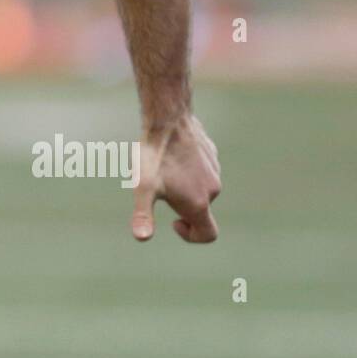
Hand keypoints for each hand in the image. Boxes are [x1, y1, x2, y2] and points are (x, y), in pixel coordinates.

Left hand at [131, 113, 220, 242]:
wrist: (167, 119)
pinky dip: (189, 170)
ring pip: (201, 188)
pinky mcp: (212, 155)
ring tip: (163, 169)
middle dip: (181, 205)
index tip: (173, 222)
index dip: (192, 236)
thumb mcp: (143, 188)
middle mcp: (213, 190)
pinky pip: (202, 170)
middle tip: (159, 187)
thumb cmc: (153, 156)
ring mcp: (215, 171)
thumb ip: (143, 215)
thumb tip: (141, 238)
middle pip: (201, 210)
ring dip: (185, 186)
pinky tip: (171, 154)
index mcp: (199, 203)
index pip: (208, 235)